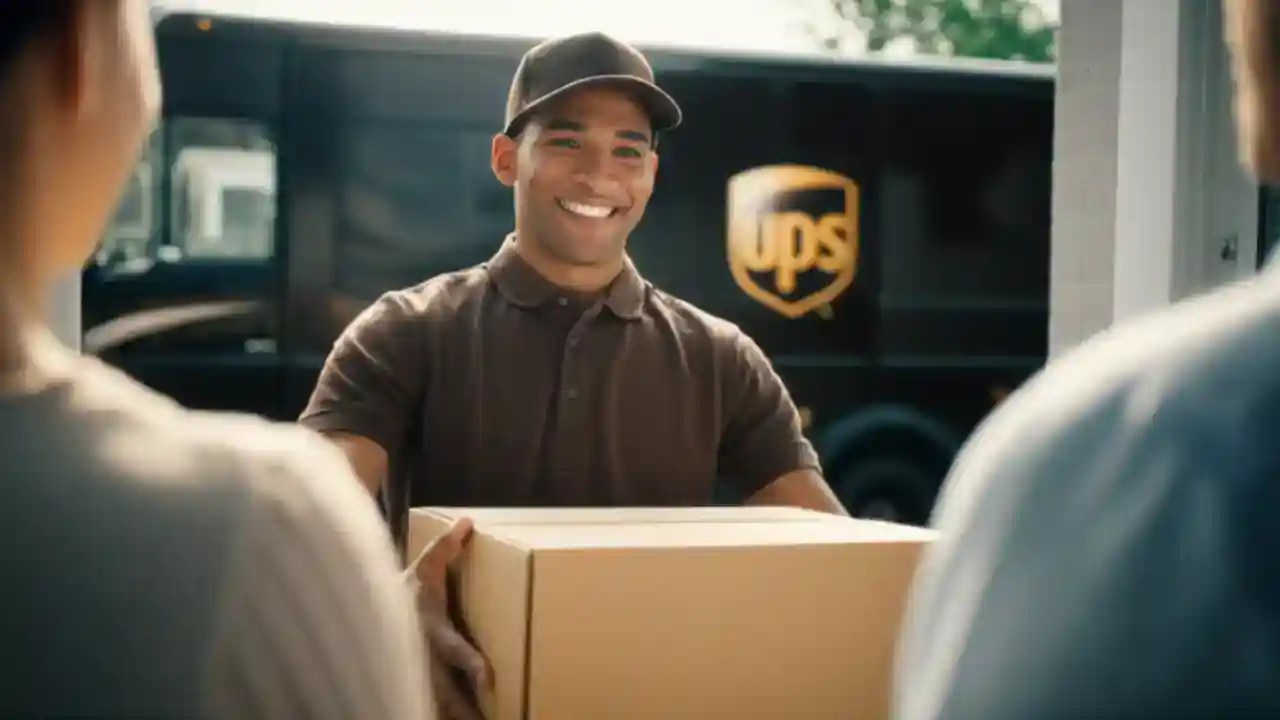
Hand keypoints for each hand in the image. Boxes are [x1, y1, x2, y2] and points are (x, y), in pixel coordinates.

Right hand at [408, 517, 489, 719]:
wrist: (363, 616)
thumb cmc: (401, 594)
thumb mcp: (421, 569)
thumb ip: (444, 548)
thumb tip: (467, 521)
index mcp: (432, 632)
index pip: (452, 649)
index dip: (470, 663)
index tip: (487, 677)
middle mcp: (424, 661)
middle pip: (447, 695)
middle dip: (466, 711)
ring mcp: (415, 680)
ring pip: (438, 708)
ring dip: (457, 718)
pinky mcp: (410, 690)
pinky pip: (427, 709)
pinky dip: (441, 715)